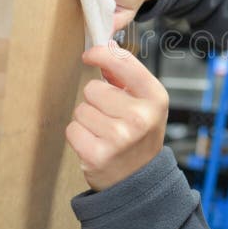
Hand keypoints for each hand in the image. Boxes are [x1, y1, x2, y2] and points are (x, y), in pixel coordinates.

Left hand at [65, 42, 169, 191]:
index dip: (101, 53)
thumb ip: (125, 75)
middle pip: (93, 88)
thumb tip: (101, 48)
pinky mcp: (97, 154)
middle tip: (111, 116)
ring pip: (81, 109)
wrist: (140, 180)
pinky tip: (95, 143)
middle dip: (96, 100)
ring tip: (104, 132)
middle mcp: (140, 117)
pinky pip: (72, 128)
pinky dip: (79, 135)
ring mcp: (119, 137)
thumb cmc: (139, 134)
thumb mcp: (145, 102)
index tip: (90, 54)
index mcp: (155, 98)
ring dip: (87, 119)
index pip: (124, 62)